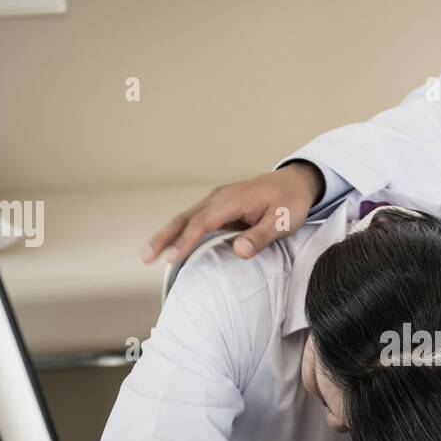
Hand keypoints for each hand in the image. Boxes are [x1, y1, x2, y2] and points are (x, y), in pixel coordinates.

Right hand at [142, 162, 323, 263]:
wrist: (295, 183)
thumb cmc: (290, 202)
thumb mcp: (284, 221)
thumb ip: (261, 236)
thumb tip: (239, 249)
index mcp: (233, 200)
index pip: (203, 222)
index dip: (186, 241)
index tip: (172, 258)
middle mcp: (219, 197)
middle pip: (185, 218)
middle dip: (163, 237)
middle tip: (145, 257)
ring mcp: (217, 201)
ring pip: (185, 218)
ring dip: (166, 235)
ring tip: (147, 255)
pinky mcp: (218, 207)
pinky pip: (194, 220)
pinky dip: (178, 232)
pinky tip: (169, 246)